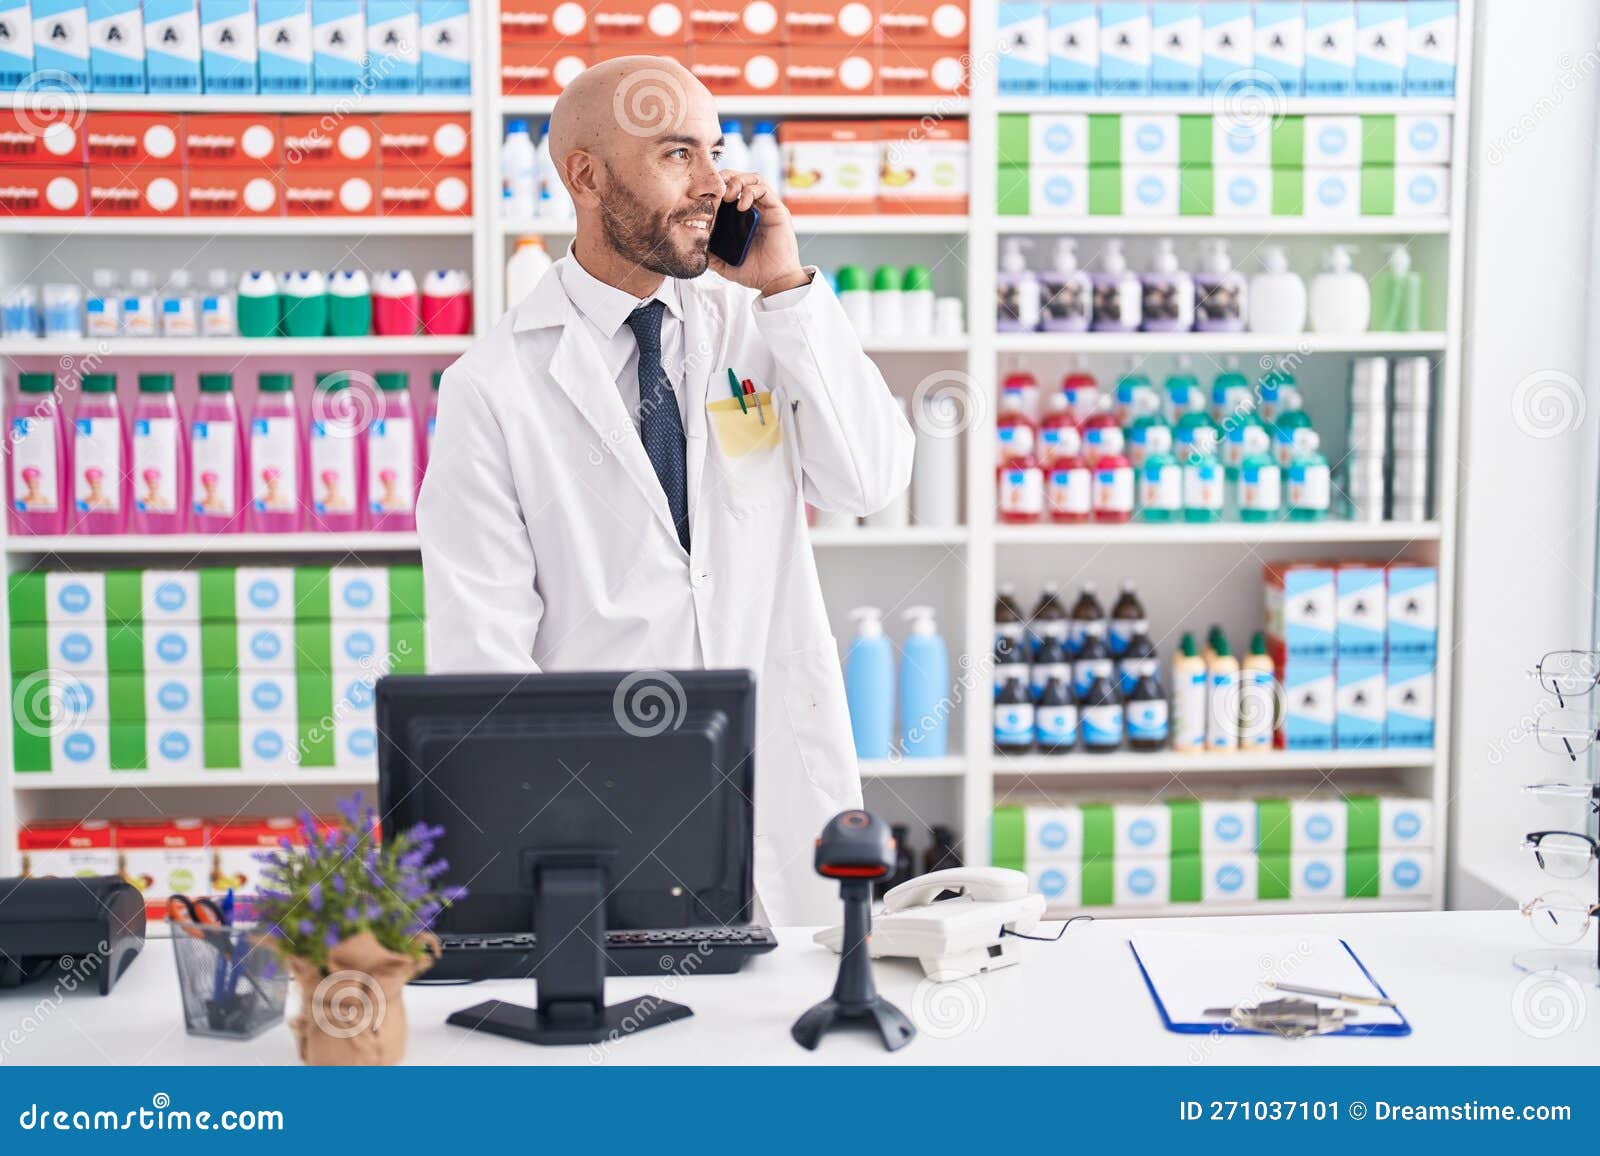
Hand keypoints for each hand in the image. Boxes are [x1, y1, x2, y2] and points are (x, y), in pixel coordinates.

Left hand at [707, 171, 809, 296]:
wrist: (775, 282)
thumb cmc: (755, 272)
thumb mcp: (725, 264)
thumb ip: (712, 255)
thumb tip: (695, 246)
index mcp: (743, 218)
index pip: (730, 191)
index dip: (717, 188)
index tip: (706, 198)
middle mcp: (756, 209)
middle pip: (740, 179)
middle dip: (726, 178)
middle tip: (716, 191)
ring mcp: (767, 208)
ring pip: (753, 178)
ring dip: (738, 181)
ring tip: (728, 195)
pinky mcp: (777, 210)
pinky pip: (763, 189)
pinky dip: (750, 191)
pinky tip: (741, 206)